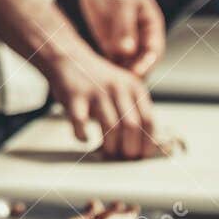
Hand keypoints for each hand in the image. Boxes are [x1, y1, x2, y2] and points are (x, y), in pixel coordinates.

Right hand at [43, 45, 161, 159]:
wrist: (69, 59)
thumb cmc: (98, 80)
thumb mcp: (123, 87)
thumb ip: (134, 109)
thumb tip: (144, 144)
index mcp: (134, 87)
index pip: (148, 120)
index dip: (147, 142)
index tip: (142, 155)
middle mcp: (118, 88)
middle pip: (132, 126)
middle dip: (129, 148)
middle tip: (124, 158)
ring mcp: (96, 92)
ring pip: (111, 128)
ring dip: (110, 147)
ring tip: (107, 153)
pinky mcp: (75, 97)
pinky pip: (82, 124)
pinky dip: (83, 137)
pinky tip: (84, 138)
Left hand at [78, 0, 165, 75]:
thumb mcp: (121, 3)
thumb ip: (124, 26)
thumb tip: (127, 50)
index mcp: (151, 26)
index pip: (154, 51)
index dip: (147, 64)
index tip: (137, 72)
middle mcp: (141, 37)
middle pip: (141, 63)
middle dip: (133, 75)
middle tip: (121, 85)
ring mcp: (126, 42)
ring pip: (126, 65)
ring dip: (119, 75)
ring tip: (107, 83)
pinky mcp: (110, 45)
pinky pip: (111, 61)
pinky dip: (106, 70)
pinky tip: (96, 75)